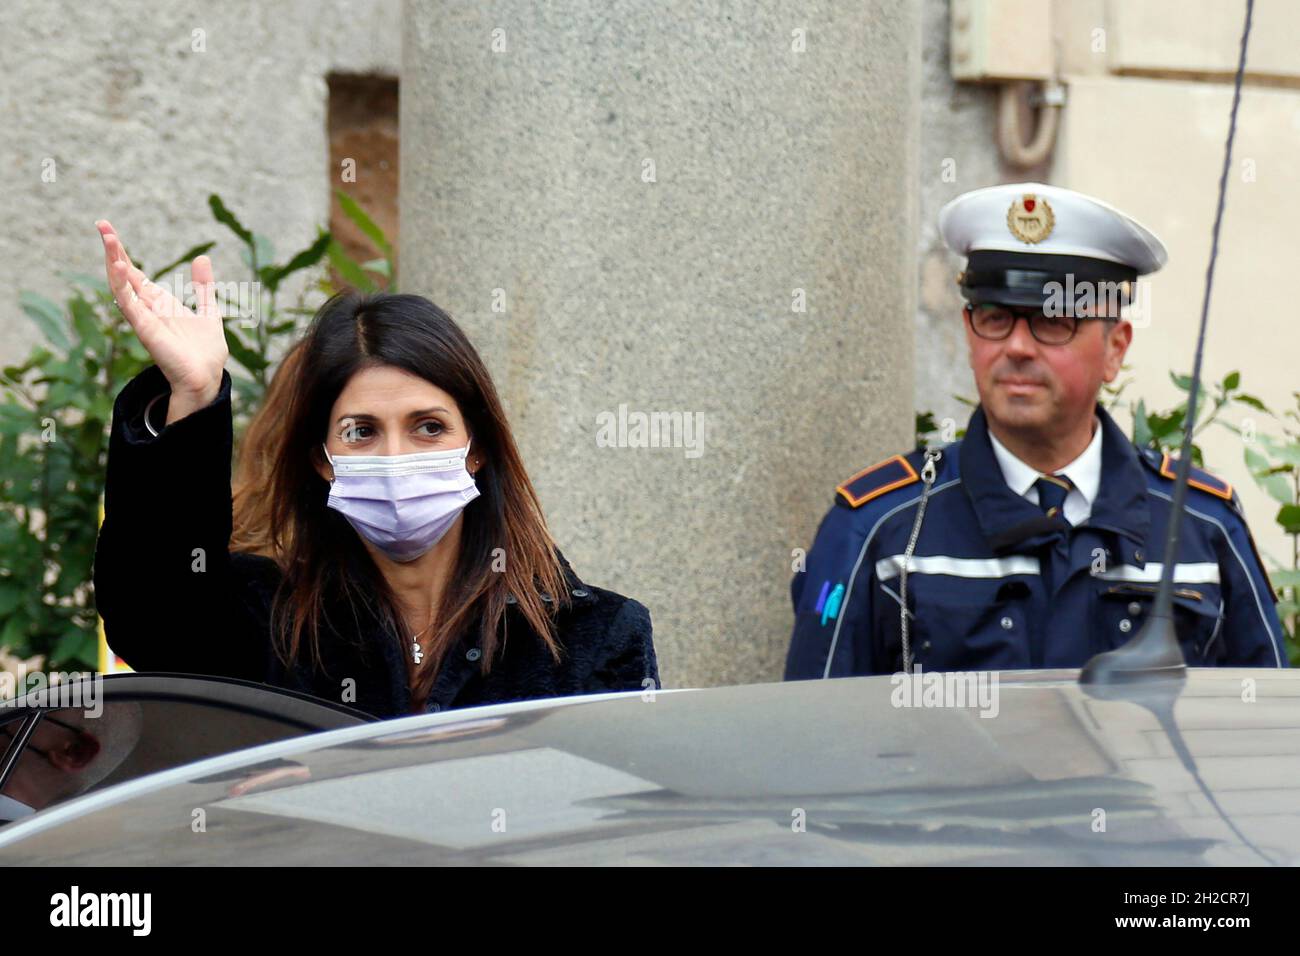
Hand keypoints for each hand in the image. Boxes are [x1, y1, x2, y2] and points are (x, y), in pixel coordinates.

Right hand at [96, 219, 227, 409]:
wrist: (207, 377)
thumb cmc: (205, 351)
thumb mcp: (209, 310)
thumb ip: (204, 286)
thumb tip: (202, 258)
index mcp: (160, 304)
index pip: (136, 274)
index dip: (124, 253)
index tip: (109, 230)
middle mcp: (148, 309)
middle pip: (124, 275)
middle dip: (114, 250)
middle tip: (102, 224)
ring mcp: (144, 318)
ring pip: (122, 286)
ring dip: (114, 262)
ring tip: (108, 238)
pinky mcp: (146, 329)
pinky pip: (129, 305)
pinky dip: (122, 287)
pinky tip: (118, 268)